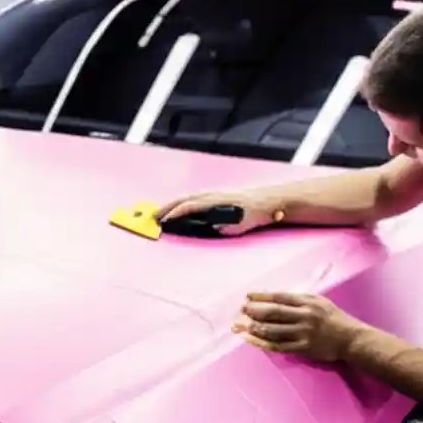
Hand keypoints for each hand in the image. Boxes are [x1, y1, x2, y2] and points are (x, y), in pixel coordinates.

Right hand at [154, 190, 282, 236]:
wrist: (270, 200)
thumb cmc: (256, 214)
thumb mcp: (240, 225)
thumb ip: (224, 228)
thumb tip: (208, 229)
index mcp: (216, 201)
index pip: (189, 206)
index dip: (175, 214)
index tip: (163, 222)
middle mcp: (213, 194)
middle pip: (184, 199)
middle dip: (166, 208)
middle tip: (152, 218)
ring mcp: (214, 193)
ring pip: (188, 197)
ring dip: (172, 204)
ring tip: (159, 213)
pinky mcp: (217, 195)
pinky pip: (194, 198)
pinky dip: (181, 202)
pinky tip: (177, 208)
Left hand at [233, 292, 364, 361]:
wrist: (350, 339)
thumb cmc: (333, 318)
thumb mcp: (319, 302)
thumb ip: (299, 300)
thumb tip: (274, 299)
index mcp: (308, 302)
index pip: (280, 297)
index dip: (262, 296)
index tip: (248, 296)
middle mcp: (305, 316)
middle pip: (274, 312)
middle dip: (254, 311)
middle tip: (241, 310)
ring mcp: (304, 333)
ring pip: (274, 330)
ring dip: (254, 327)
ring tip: (240, 326)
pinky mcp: (304, 347)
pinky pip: (278, 345)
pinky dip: (262, 343)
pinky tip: (251, 340)